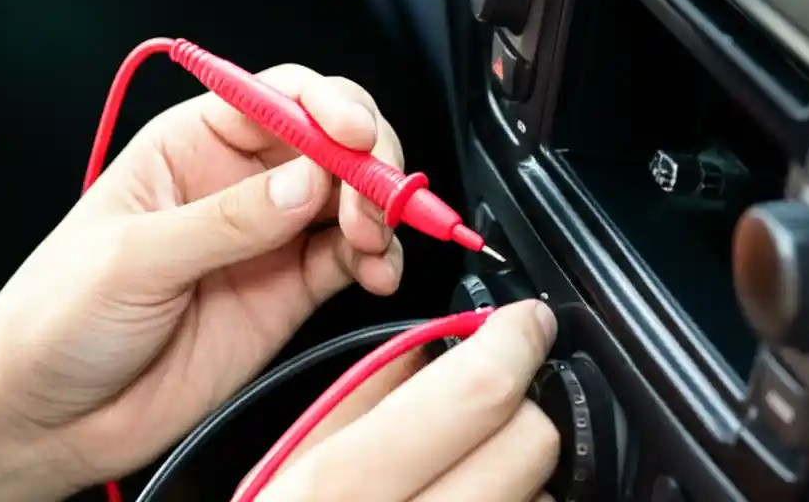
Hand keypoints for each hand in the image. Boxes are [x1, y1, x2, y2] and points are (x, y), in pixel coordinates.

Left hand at [0, 65, 406, 495]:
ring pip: (352, 197)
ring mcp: (270, 236)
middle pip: (329, 140)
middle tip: (375, 198)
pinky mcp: (290, 290)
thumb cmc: (56, 319)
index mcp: (190, 144)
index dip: (326, 106)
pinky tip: (377, 272)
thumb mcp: (134, 258)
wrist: (47, 417)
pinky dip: (379, 260)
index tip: (353, 136)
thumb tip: (308, 182)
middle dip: (367, 159)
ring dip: (380, 211)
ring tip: (372, 244)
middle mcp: (238, 181)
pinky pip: (352, 259)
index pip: (278, 97)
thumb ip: (227, 221)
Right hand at [254, 300, 560, 501]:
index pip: (471, 399)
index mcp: (329, 495)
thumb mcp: (280, 475)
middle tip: (493, 404)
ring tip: (467, 478)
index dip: (512, 346)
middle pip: (527, 446)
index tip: (524, 324)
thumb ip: (353, 402)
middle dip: (521, 408)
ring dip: (521, 476)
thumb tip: (436, 342)